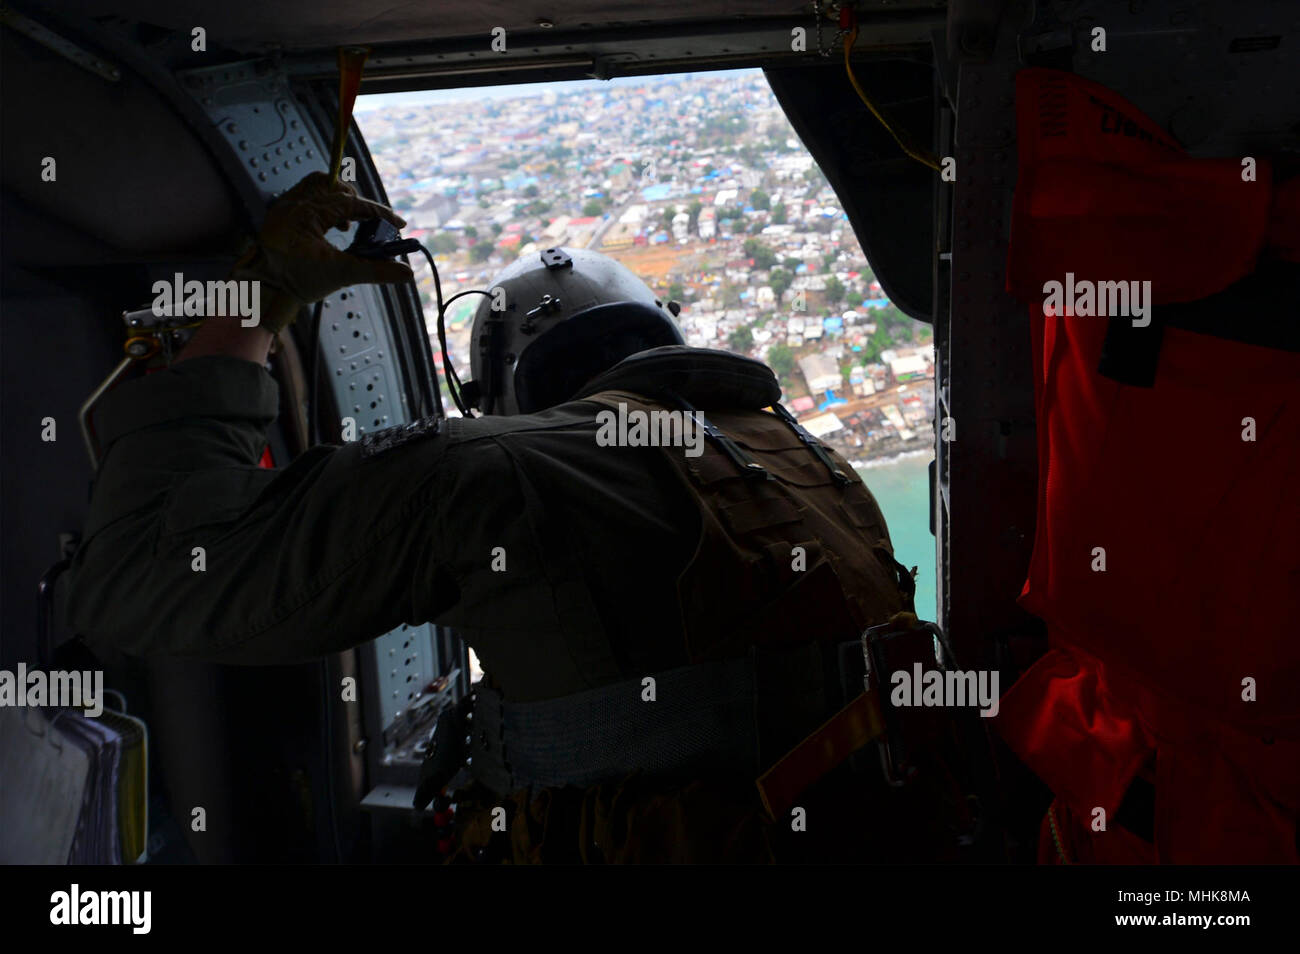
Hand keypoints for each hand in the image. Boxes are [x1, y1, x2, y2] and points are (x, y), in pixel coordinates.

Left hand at [235, 172, 414, 331]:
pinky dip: (326, 204)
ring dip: (339, 199)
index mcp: (306, 213)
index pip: (351, 204)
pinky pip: (307, 195)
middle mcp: (293, 203)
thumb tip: (407, 273)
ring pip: (318, 185)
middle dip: (357, 202)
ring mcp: (285, 206)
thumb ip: (375, 271)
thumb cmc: (296, 282)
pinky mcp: (281, 213)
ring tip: (349, 224)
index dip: (378, 213)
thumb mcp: (340, 274)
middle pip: (333, 185)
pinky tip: (333, 226)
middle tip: (370, 223)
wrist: (264, 291)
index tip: (398, 224)